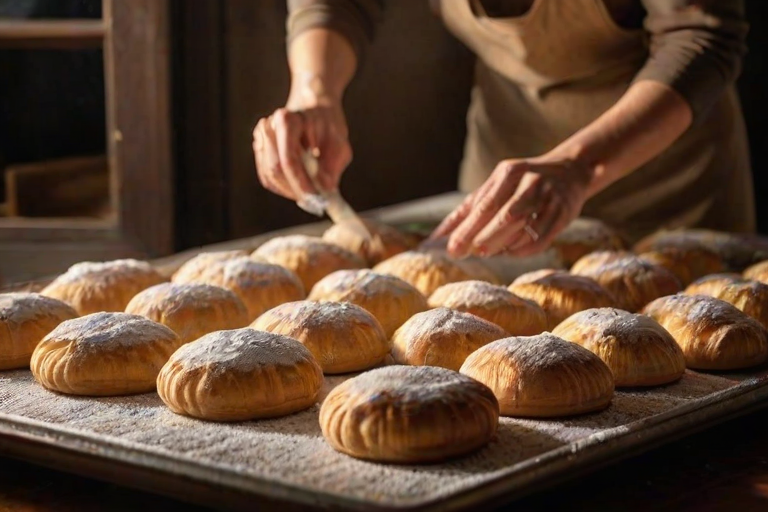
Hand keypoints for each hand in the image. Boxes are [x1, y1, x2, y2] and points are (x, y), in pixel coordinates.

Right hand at [253, 96, 350, 200]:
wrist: (315, 110)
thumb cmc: (328, 127)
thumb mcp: (339, 144)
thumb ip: (333, 166)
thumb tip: (325, 189)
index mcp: (287, 120)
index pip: (288, 159)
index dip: (300, 182)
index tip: (315, 198)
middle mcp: (269, 128)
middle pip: (275, 169)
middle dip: (295, 190)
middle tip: (314, 203)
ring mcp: (261, 139)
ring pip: (269, 176)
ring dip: (289, 191)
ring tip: (309, 197)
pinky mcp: (260, 151)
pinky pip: (267, 177)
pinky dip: (283, 189)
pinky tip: (298, 190)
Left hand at [431, 155, 592, 257]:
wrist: (570, 171)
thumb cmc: (522, 182)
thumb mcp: (496, 185)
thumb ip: (469, 209)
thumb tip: (438, 236)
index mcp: (510, 172)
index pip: (485, 204)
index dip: (468, 229)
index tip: (453, 248)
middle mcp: (531, 182)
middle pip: (505, 215)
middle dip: (485, 237)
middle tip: (471, 252)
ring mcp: (550, 197)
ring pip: (524, 226)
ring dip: (502, 243)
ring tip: (487, 252)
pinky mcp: (564, 213)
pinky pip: (542, 237)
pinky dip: (523, 249)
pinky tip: (510, 252)